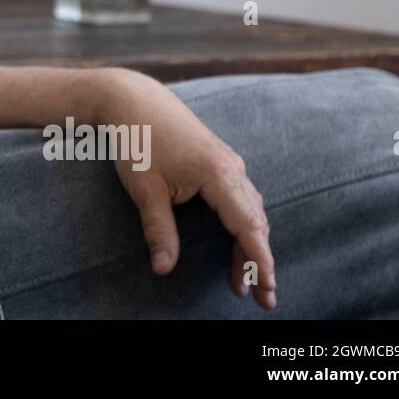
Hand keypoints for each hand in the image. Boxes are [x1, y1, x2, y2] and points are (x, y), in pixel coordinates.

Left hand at [100, 69, 276, 310]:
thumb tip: (163, 269)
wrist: (132, 98)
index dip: (258, 260)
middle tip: (260, 299)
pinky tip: (234, 243)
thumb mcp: (145, 189)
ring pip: (249, 210)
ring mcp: (228, 162)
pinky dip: (241, 224)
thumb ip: (159, 230)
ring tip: (243, 280)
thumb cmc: (138, 140)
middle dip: (258, 260)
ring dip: (248, 244)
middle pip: (254, 222)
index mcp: (219, 174)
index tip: (266, 289)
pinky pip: (241, 198)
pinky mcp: (219, 160)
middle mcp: (232, 168)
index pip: (248, 226)